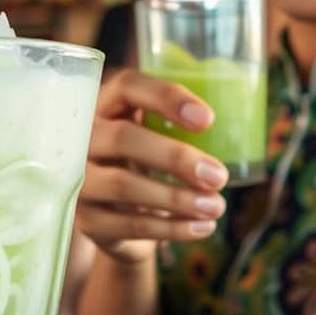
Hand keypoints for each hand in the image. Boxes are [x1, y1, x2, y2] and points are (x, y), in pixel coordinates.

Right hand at [77, 69, 228, 264]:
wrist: (118, 218)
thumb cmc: (146, 163)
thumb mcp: (156, 135)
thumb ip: (180, 124)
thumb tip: (237, 126)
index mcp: (105, 104)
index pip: (129, 87)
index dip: (167, 98)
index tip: (208, 119)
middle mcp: (82, 138)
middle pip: (124, 138)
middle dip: (176, 157)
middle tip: (219, 176)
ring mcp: (78, 180)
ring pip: (125, 186)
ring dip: (178, 198)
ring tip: (216, 206)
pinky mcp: (86, 220)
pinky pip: (131, 224)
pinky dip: (172, 228)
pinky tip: (203, 227)